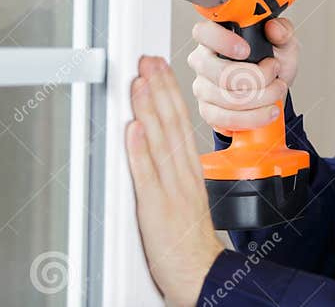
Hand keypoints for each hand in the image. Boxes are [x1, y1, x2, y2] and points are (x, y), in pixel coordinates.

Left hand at [126, 55, 224, 305]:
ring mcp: (170, 189)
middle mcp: (181, 174)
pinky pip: (147, 175)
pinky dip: (140, 151)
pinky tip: (133, 128)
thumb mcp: (185, 194)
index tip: (160, 67)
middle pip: (171, 123)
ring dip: (149, 109)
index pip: (180, 121)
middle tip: (148, 61)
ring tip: (139, 82)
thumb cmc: (190, 239)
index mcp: (189, 169)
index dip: (169, 91)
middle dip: (159, 88)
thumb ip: (172, 166)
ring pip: (160, 141)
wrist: (200, 273)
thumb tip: (153, 138)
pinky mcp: (156, 208)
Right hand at [187, 18, 298, 135]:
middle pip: (220, 73)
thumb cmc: (272, 62)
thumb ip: (283, 31)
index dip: (223, 42)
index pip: (203, 33)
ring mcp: (202, 87)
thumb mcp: (283, 43)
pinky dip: (254, 117)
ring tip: (278, 90)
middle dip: (258, 78)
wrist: (273, 90)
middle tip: (275, 72)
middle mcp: (203, 61)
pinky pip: (226, 119)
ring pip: (228, 99)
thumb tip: (273, 28)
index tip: (246, 50)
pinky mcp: (208, 111)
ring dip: (262, 98)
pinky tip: (269, 111)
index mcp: (216, 37)